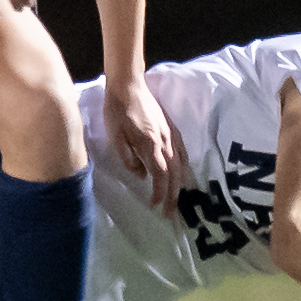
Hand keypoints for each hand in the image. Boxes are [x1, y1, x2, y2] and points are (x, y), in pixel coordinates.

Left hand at [103, 76, 183, 211]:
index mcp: (150, 145)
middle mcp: (165, 142)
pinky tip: (183, 174)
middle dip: (173, 196)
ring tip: (178, 199)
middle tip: (170, 214)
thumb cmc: (118, 111)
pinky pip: (183, 153)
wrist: (129, 86)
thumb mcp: (115, 137)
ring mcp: (171, 135)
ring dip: (180, 185)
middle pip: (173, 174)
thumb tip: (141, 174)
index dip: (160, 193)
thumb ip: (128, 158)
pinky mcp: (172, 129)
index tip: (156, 207)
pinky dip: (184, 167)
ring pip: (181, 164)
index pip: (160, 175)